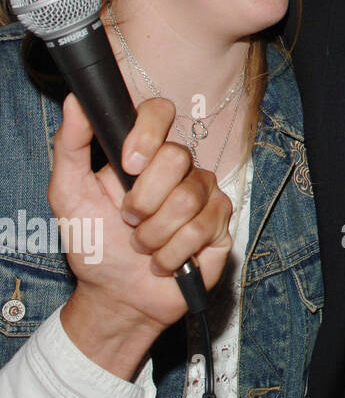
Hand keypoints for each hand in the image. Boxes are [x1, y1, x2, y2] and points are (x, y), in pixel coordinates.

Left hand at [51, 94, 232, 380]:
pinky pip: (202, 228)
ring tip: (144, 245)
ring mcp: (205, 193)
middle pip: (178, 157)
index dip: (148, 132)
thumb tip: (76, 101)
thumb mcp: (69, 195)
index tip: (128, 164)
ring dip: (154, 233)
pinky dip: (171, 253)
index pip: (160, 112)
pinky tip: (163, 261)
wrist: (117, 296)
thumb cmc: (95, 244)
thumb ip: (70, 146)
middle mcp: (180, 167)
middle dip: (143, 200)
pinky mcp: (222, 223)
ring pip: (188, 199)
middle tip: (129, 220)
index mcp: (145, 152)